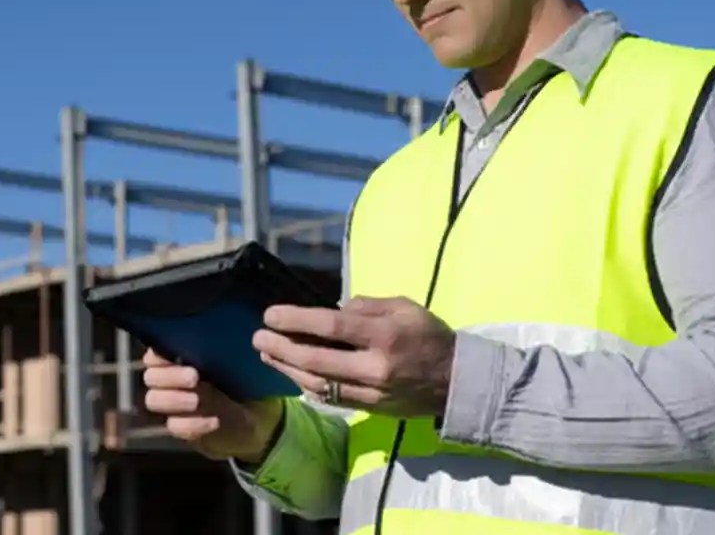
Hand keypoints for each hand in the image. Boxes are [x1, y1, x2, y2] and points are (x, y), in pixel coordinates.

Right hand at [141, 348, 282, 463]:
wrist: (253, 415)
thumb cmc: (239, 379)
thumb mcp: (232, 361)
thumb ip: (217, 349)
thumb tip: (219, 333)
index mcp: (177, 359)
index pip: (153, 354)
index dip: (159, 355)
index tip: (180, 354)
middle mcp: (169, 380)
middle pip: (150, 377)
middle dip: (170, 376)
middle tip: (194, 377)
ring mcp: (172, 405)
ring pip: (153, 400)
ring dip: (173, 399)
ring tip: (196, 401)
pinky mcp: (180, 427)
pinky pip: (174, 426)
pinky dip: (192, 424)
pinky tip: (213, 422)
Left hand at [252, 296, 455, 418]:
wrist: (457, 381)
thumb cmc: (430, 336)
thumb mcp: (405, 306)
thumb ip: (368, 306)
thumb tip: (335, 310)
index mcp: (384, 335)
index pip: (330, 327)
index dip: (296, 321)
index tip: (270, 315)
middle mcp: (374, 366)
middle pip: (316, 360)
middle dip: (281, 348)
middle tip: (257, 338)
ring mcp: (370, 392)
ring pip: (317, 384)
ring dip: (288, 369)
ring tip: (267, 355)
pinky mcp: (369, 409)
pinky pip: (330, 398)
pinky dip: (307, 386)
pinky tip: (292, 374)